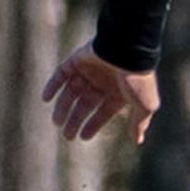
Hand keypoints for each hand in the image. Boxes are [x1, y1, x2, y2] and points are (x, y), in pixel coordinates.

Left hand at [42, 44, 161, 144]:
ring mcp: (89, 70)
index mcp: (118, 92)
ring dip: (62, 107)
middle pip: (84, 104)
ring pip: (71, 92)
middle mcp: (103, 82)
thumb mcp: (144, 105)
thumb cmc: (138, 80)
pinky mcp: (77, 59)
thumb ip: (139, 122)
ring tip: (56, 122)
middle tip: (66, 135)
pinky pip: (61, 74)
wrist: (128, 50)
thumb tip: (138, 140)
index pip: (103, 112)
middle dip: (75, 120)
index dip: (93, 125)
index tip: (83, 137)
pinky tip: (46, 99)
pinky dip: (52, 86)